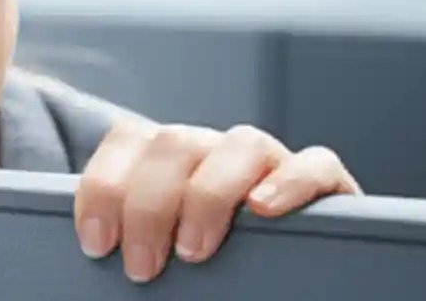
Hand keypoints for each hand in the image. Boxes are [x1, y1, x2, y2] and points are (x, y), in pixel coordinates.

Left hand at [73, 118, 360, 283]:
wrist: (285, 291)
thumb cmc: (207, 282)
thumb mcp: (160, 258)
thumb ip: (134, 243)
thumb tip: (96, 258)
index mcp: (171, 163)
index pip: (129, 139)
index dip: (104, 184)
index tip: (95, 243)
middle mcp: (217, 154)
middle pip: (175, 143)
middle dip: (149, 205)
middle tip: (142, 267)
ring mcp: (272, 165)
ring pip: (240, 143)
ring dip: (209, 195)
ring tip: (193, 250)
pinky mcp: (329, 189)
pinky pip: (316, 163)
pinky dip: (290, 181)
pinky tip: (265, 209)